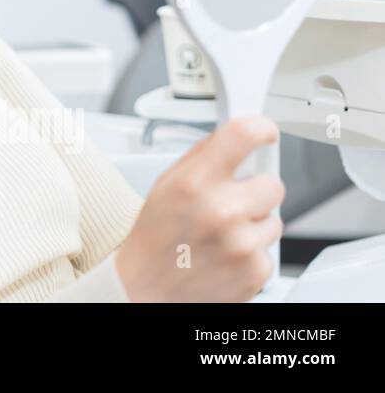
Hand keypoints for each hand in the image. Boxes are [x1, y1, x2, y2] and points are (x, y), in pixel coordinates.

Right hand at [114, 116, 284, 301]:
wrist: (144, 289)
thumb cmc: (154, 237)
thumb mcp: (164, 185)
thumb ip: (200, 159)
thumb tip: (230, 137)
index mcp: (194, 182)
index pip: (244, 135)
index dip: (261, 129)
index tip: (265, 133)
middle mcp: (221, 210)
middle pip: (272, 183)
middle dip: (255, 191)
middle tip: (231, 202)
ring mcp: (242, 243)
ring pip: (275, 219)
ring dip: (254, 225)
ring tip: (222, 234)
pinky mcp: (256, 270)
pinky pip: (270, 249)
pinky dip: (252, 253)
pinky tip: (225, 255)